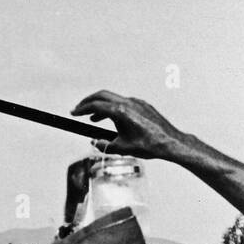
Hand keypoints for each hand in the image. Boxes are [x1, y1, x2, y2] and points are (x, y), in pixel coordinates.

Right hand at [70, 91, 187, 160]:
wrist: (170, 142)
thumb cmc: (149, 145)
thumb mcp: (122, 148)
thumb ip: (105, 144)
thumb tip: (96, 142)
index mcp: (121, 112)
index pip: (95, 106)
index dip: (82, 109)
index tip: (74, 113)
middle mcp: (128, 103)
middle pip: (102, 95)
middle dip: (88, 101)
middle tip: (79, 109)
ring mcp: (137, 103)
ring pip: (113, 99)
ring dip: (101, 106)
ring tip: (93, 118)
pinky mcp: (143, 106)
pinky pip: (124, 103)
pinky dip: (113, 108)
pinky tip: (112, 119)